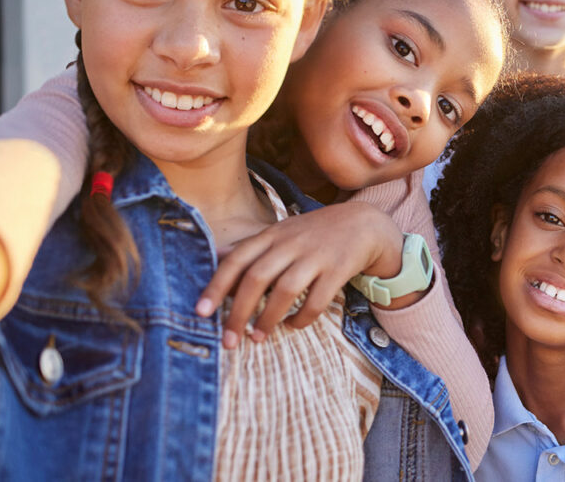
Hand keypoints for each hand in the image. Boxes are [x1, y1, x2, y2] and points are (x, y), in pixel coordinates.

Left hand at [195, 202, 403, 347]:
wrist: (363, 224)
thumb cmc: (314, 233)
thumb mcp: (281, 232)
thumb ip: (251, 247)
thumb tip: (214, 257)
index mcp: (272, 234)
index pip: (237, 259)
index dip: (216, 286)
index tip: (201, 312)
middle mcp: (291, 243)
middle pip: (256, 278)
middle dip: (238, 313)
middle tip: (227, 340)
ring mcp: (315, 256)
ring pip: (285, 291)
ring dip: (268, 319)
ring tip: (257, 338)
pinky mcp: (338, 270)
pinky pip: (316, 302)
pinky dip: (301, 319)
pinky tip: (292, 325)